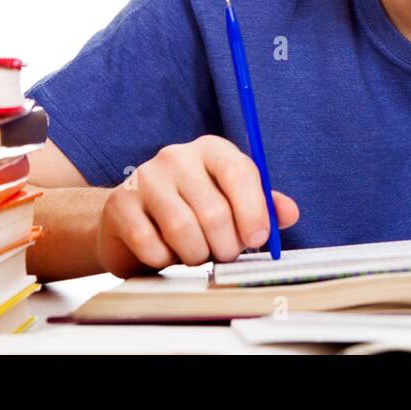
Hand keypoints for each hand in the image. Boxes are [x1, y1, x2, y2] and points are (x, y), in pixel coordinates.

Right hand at [97, 134, 299, 276]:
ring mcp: (145, 178)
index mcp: (211, 149)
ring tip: (196, 253)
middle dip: (226, 246)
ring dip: (196, 255)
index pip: (239, 172)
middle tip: (224, 253)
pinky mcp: (120, 205)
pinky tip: (165, 252)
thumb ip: (263, 206)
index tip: (258, 238)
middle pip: (214, 211)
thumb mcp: (231, 201)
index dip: (253, 211)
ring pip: (184, 231)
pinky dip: (165, 260)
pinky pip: (152, 245)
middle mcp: (177, 157)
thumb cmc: (191, 209)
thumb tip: (290, 213)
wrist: (131, 218)